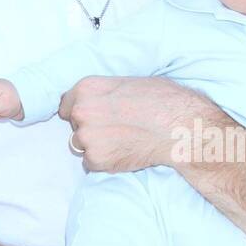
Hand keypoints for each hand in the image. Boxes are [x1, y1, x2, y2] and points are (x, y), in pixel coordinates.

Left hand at [60, 76, 207, 173]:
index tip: (96, 116)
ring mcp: (87, 137)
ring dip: (97, 146)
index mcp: (87, 87)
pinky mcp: (96, 159)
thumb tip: (102, 99)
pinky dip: (105, 162)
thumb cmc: (163, 101)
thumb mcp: (129, 82)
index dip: (83, 111)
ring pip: (82, 145)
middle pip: (75, 126)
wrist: (179, 127)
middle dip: (91, 128)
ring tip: (123, 141)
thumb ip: (106, 92)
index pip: (66, 104)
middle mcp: (82, 111)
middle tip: (117, 129)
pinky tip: (124, 152)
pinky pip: (91, 164)